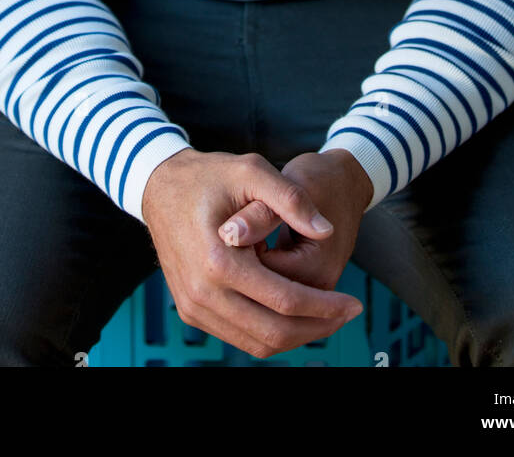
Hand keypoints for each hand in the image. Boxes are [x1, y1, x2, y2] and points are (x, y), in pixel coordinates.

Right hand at [141, 147, 363, 358]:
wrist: (158, 187)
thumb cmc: (208, 175)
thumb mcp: (251, 170)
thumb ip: (292, 199)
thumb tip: (327, 230)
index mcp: (219, 262)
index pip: (285, 301)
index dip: (326, 307)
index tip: (355, 303)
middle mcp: (202, 294)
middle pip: (273, 333)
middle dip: (317, 327)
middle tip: (347, 313)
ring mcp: (193, 307)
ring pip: (256, 343)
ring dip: (296, 334)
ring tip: (326, 315)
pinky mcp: (191, 311)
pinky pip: (238, 336)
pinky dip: (270, 330)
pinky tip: (293, 309)